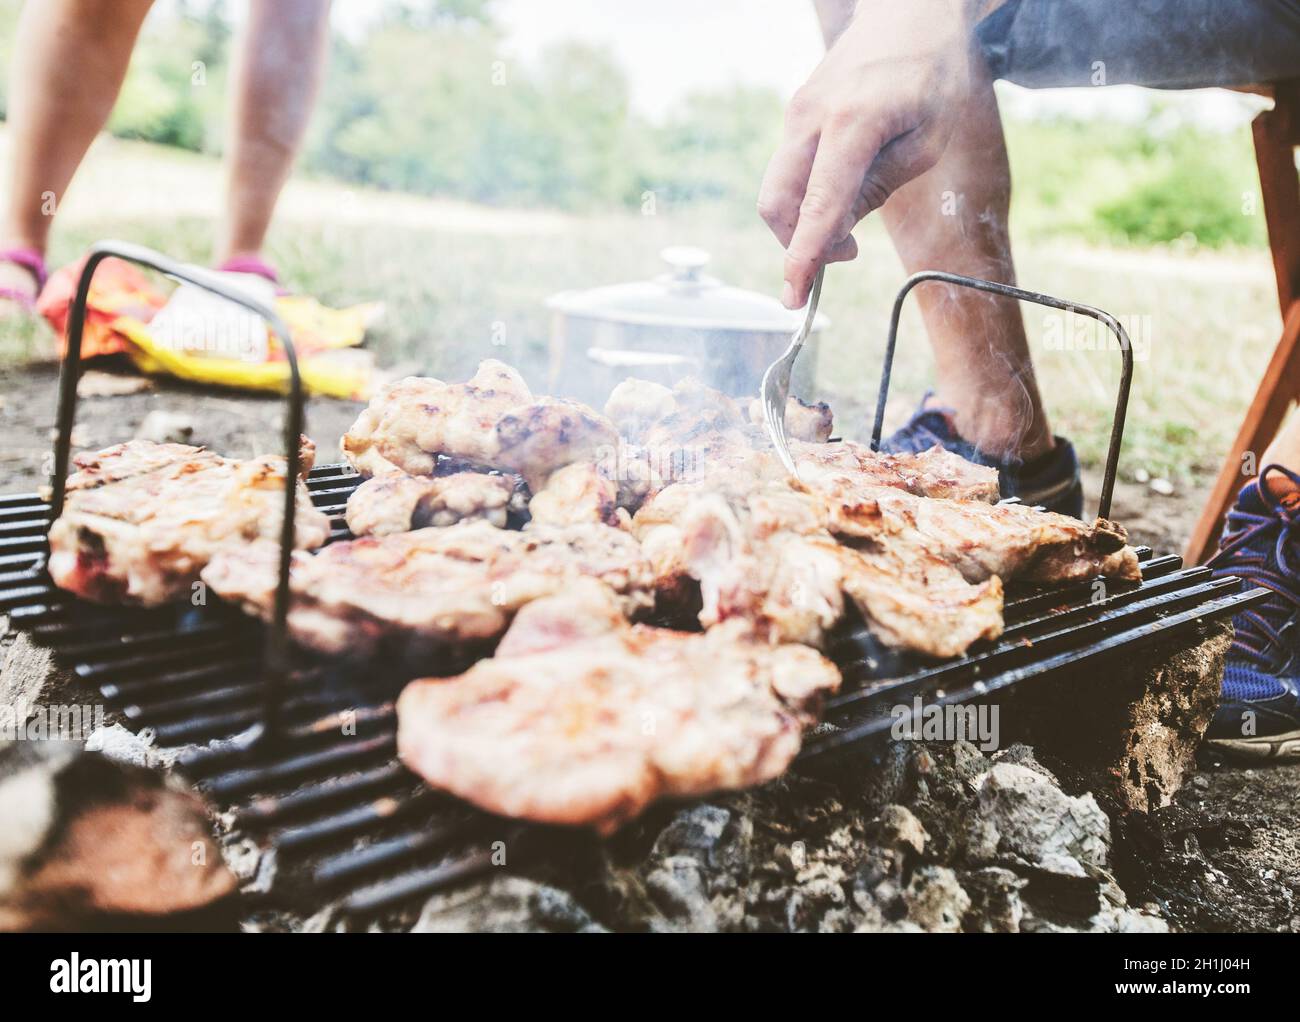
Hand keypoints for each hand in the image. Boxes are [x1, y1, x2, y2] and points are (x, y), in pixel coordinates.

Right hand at [760, 0, 984, 307]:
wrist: (908, 11)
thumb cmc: (931, 71)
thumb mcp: (928, 138)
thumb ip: (880, 186)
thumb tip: (836, 229)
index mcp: (852, 123)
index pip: (817, 206)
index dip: (804, 257)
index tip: (793, 296)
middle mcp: (810, 118)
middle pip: (777, 203)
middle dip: (799, 243)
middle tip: (847, 252)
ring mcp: (796, 114)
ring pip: (778, 190)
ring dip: (805, 220)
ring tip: (852, 220)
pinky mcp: (795, 115)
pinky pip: (789, 170)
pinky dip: (808, 195)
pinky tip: (843, 188)